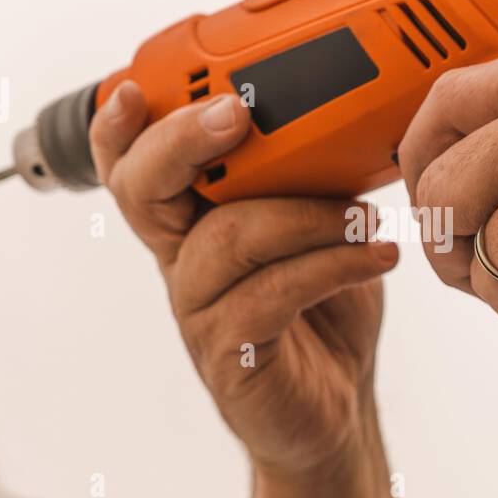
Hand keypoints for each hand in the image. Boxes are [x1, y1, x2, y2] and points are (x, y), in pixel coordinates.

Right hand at [89, 82, 398, 474]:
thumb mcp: (322, 229)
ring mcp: (200, 311)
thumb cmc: (326, 311)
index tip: (138, 89)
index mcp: (193, 222)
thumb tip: (347, 118)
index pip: (136, 167)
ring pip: (227, 237)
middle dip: (182, 142)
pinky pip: (269, 295)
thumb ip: (313, 179)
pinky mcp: (230, 355)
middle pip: (145, 190)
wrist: (340, 409)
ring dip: (307, 215)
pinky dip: (332, 266)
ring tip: (367, 220)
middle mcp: (183, 262)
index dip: (120, 130)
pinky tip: (377, 258)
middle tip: (237, 116)